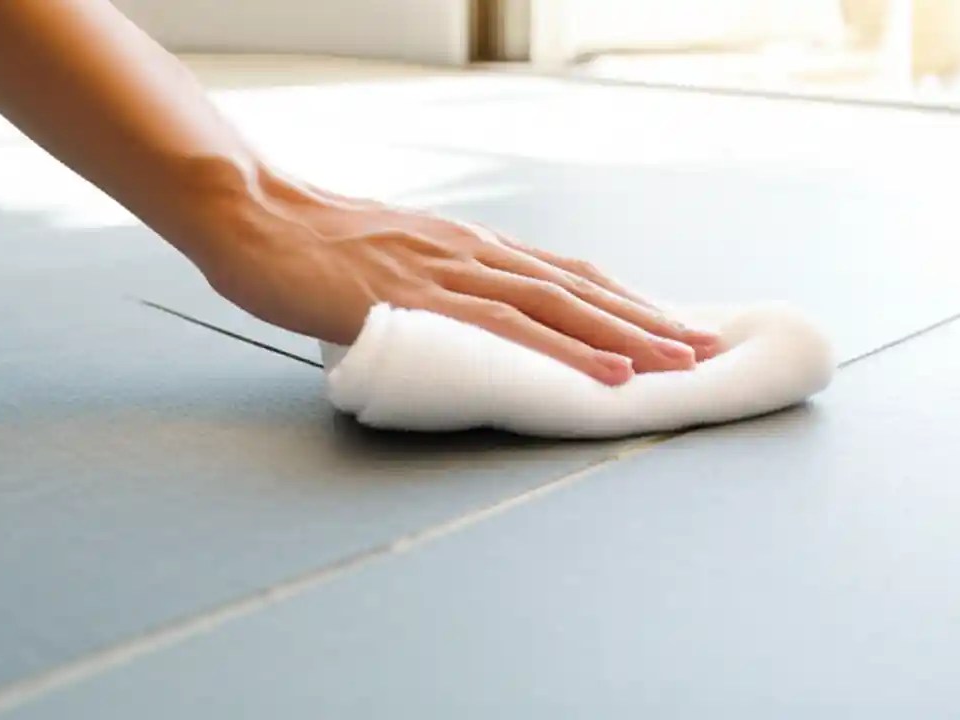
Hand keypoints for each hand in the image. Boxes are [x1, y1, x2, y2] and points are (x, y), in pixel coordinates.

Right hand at [178, 164, 719, 385]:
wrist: (256, 217)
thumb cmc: (312, 247)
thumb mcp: (388, 264)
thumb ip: (433, 291)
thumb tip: (459, 327)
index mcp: (470, 247)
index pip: (565, 275)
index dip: (622, 301)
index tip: (667, 326)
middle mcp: (477, 252)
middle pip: (582, 287)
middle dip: (648, 319)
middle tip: (703, 347)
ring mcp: (454, 271)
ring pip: (563, 305)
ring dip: (629, 335)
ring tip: (680, 362)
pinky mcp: (425, 297)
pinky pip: (513, 328)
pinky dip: (569, 351)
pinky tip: (608, 371)